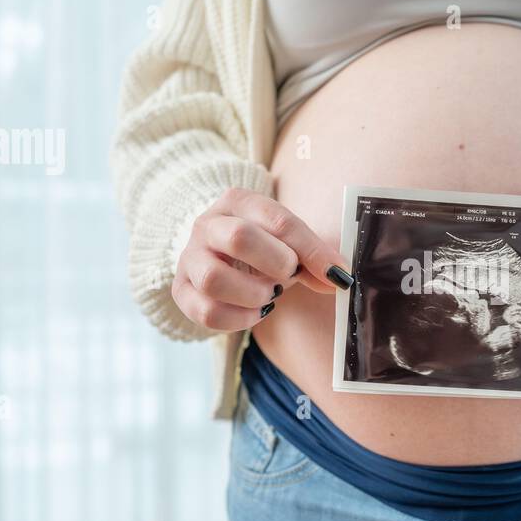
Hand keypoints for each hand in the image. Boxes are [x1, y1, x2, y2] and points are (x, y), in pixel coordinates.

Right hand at [171, 188, 353, 331]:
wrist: (216, 254)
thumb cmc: (261, 246)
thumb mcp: (288, 242)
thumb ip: (313, 257)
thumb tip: (340, 279)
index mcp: (238, 201)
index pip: (276, 218)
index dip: (311, 249)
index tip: (336, 274)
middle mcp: (207, 224)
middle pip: (238, 237)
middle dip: (276, 263)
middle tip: (289, 276)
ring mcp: (189, 257)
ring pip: (214, 278)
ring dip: (253, 294)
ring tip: (270, 295)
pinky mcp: (181, 290)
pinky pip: (206, 311)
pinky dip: (238, 319)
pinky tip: (256, 313)